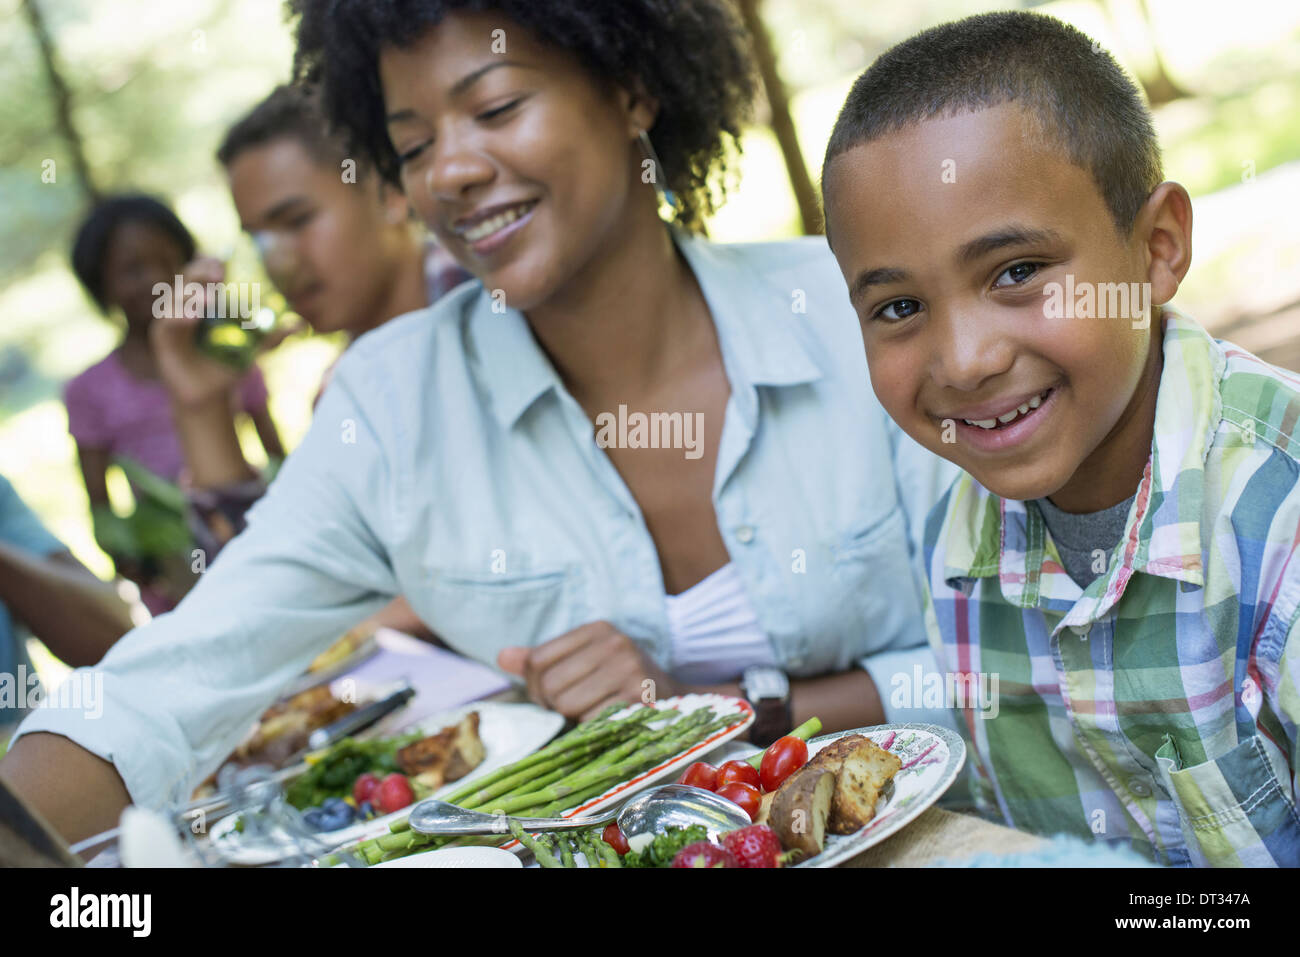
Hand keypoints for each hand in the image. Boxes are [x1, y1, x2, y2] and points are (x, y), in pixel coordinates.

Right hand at [150, 256, 300, 408]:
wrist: (211, 396)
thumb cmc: (228, 365)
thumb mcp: (253, 351)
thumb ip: (272, 337)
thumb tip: (300, 324)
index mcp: (204, 302)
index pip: (203, 274)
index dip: (209, 264)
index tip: (224, 262)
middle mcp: (184, 306)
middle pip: (186, 279)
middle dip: (200, 272)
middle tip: (217, 272)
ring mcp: (171, 321)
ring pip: (174, 299)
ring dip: (190, 296)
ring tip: (208, 300)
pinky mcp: (162, 339)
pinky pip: (166, 323)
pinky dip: (178, 317)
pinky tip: (193, 317)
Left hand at [498, 621, 680, 720]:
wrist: (673, 699)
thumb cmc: (619, 680)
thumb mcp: (584, 660)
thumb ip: (541, 660)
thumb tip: (502, 657)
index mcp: (598, 629)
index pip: (538, 659)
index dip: (534, 684)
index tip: (548, 694)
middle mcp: (616, 643)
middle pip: (550, 684)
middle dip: (550, 705)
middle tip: (566, 709)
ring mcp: (630, 670)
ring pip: (567, 705)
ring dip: (570, 718)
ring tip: (585, 713)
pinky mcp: (639, 699)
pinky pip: (590, 721)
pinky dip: (590, 727)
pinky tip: (602, 721)